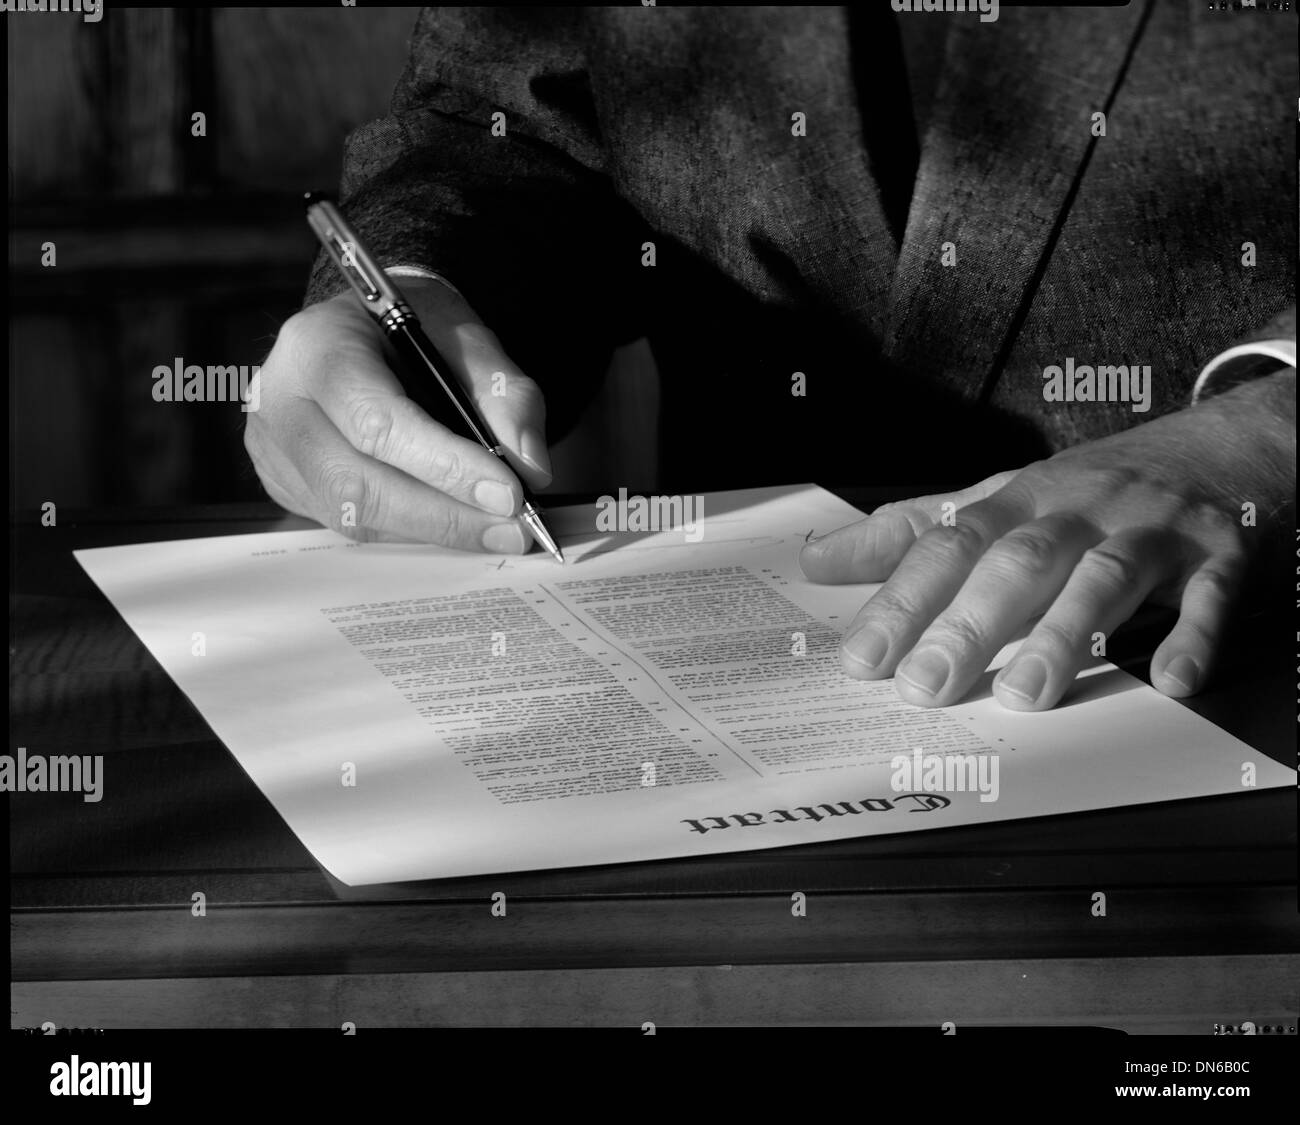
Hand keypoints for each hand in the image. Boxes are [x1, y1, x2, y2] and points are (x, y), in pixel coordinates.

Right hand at [245, 277, 551, 548]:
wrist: (367, 329)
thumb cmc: (415, 332)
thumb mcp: (469, 340)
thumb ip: (506, 396)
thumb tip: (530, 469)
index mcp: (317, 345)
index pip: (376, 421)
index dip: (445, 466)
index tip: (508, 493)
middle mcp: (279, 400)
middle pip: (356, 483)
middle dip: (444, 514)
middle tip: (512, 528)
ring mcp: (274, 449)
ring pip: (353, 515)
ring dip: (432, 528)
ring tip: (493, 528)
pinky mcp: (286, 484)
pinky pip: (350, 524)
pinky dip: (410, 528)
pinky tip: (449, 517)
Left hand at [800, 370, 1294, 709]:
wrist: (1218, 446)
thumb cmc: (1087, 489)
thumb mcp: (997, 500)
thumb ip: (909, 533)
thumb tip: (817, 560)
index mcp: (1018, 500)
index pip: (948, 547)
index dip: (902, 599)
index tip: (862, 658)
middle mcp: (1078, 509)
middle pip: (1017, 563)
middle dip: (968, 624)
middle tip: (926, 686)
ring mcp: (1151, 529)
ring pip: (1104, 576)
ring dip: (1066, 633)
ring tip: (1028, 693)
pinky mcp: (1219, 553)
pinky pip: (1209, 594)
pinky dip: (1191, 634)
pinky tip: (1169, 679)